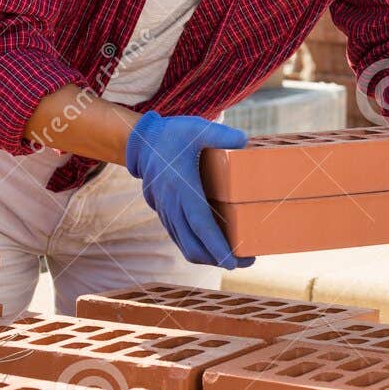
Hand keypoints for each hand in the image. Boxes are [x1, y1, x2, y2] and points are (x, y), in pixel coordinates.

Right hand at [125, 111, 252, 270]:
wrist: (143, 141)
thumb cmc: (174, 134)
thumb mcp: (198, 128)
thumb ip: (221, 134)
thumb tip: (243, 139)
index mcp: (182, 187)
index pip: (201, 225)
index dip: (216, 245)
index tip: (232, 261)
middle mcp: (172, 204)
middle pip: (194, 243)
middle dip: (218, 258)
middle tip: (245, 262)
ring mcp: (166, 211)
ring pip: (185, 244)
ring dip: (208, 256)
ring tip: (234, 258)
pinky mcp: (165, 212)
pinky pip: (179, 237)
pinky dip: (196, 247)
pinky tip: (212, 249)